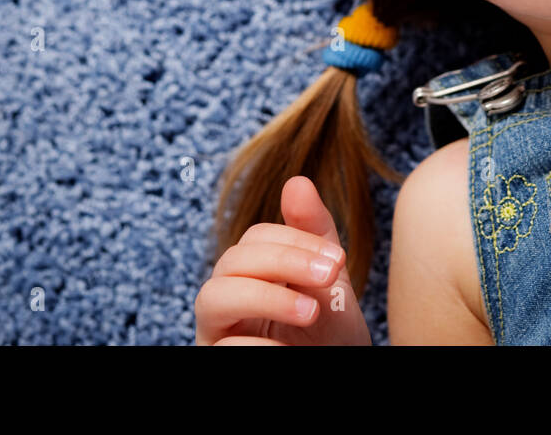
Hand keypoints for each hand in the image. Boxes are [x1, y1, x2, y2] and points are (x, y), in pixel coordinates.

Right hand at [194, 176, 372, 344]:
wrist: (336, 369)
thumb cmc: (329, 333)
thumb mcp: (329, 281)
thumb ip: (314, 235)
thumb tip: (296, 181)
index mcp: (250, 275)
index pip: (253, 240)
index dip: (294, 241)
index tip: (338, 260)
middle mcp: (226, 303)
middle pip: (230, 262)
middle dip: (282, 263)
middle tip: (330, 277)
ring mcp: (216, 333)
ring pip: (211, 298)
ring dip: (264, 297)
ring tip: (311, 312)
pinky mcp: (216, 358)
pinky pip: (222, 345)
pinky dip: (256, 343)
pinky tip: (290, 347)